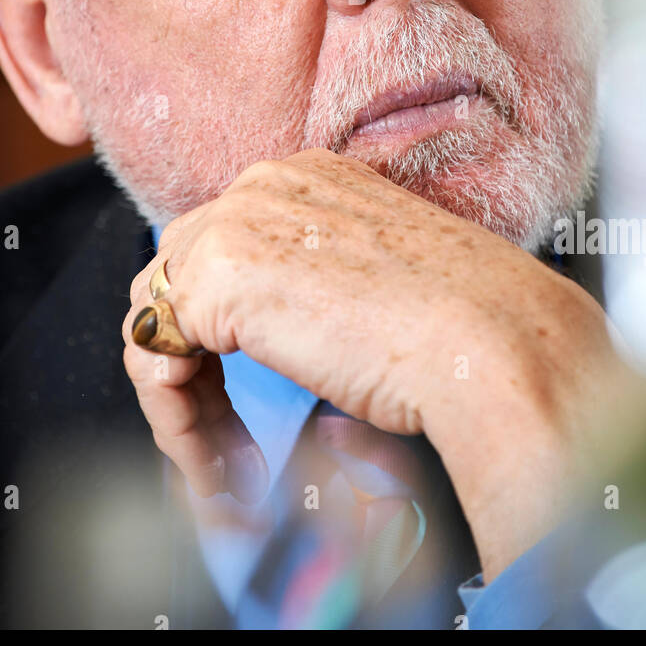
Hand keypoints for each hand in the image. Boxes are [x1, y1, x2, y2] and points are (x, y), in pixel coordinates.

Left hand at [122, 149, 639, 580]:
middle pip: (174, 276)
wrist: (491, 338)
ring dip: (181, 399)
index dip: (216, 331)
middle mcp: (264, 185)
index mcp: (307, 179)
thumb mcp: (372, 285)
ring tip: (228, 466)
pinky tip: (229, 460)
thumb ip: (311, 289)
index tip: (239, 397)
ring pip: (154, 317)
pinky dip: (180, 418)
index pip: (217, 248)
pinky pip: (155, 353)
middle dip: (188, 362)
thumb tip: (269, 336)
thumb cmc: (462, 325)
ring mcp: (235, 222)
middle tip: (227, 439)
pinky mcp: (217, 274)